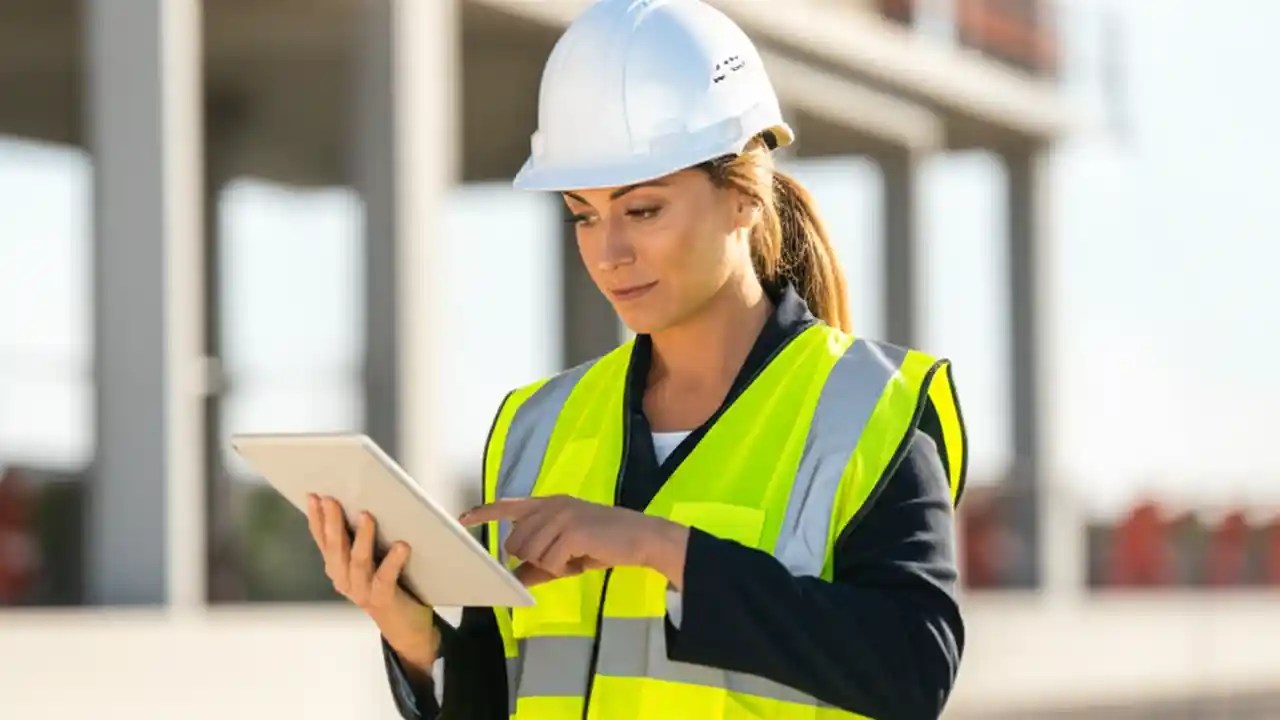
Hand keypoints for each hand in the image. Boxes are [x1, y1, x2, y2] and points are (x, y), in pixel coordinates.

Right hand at [306, 494, 438, 674]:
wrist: (404, 627)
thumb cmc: (387, 584)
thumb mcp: (368, 559)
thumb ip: (359, 538)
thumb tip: (360, 502)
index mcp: (337, 568)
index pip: (322, 539)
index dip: (316, 518)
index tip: (314, 496)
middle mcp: (343, 580)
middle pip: (335, 548)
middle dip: (333, 522)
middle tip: (333, 499)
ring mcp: (361, 592)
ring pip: (358, 562)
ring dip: (361, 537)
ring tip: (366, 515)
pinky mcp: (382, 599)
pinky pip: (385, 578)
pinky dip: (393, 561)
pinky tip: (402, 545)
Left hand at [459, 495, 689, 588]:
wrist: (641, 538)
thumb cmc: (604, 543)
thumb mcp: (567, 553)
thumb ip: (539, 564)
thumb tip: (514, 579)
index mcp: (549, 505)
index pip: (508, 506)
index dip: (484, 513)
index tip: (462, 519)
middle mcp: (551, 506)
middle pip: (516, 543)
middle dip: (534, 559)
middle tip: (563, 559)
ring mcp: (561, 516)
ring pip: (532, 555)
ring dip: (552, 565)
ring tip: (575, 557)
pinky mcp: (571, 531)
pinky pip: (550, 563)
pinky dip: (564, 569)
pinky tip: (582, 560)